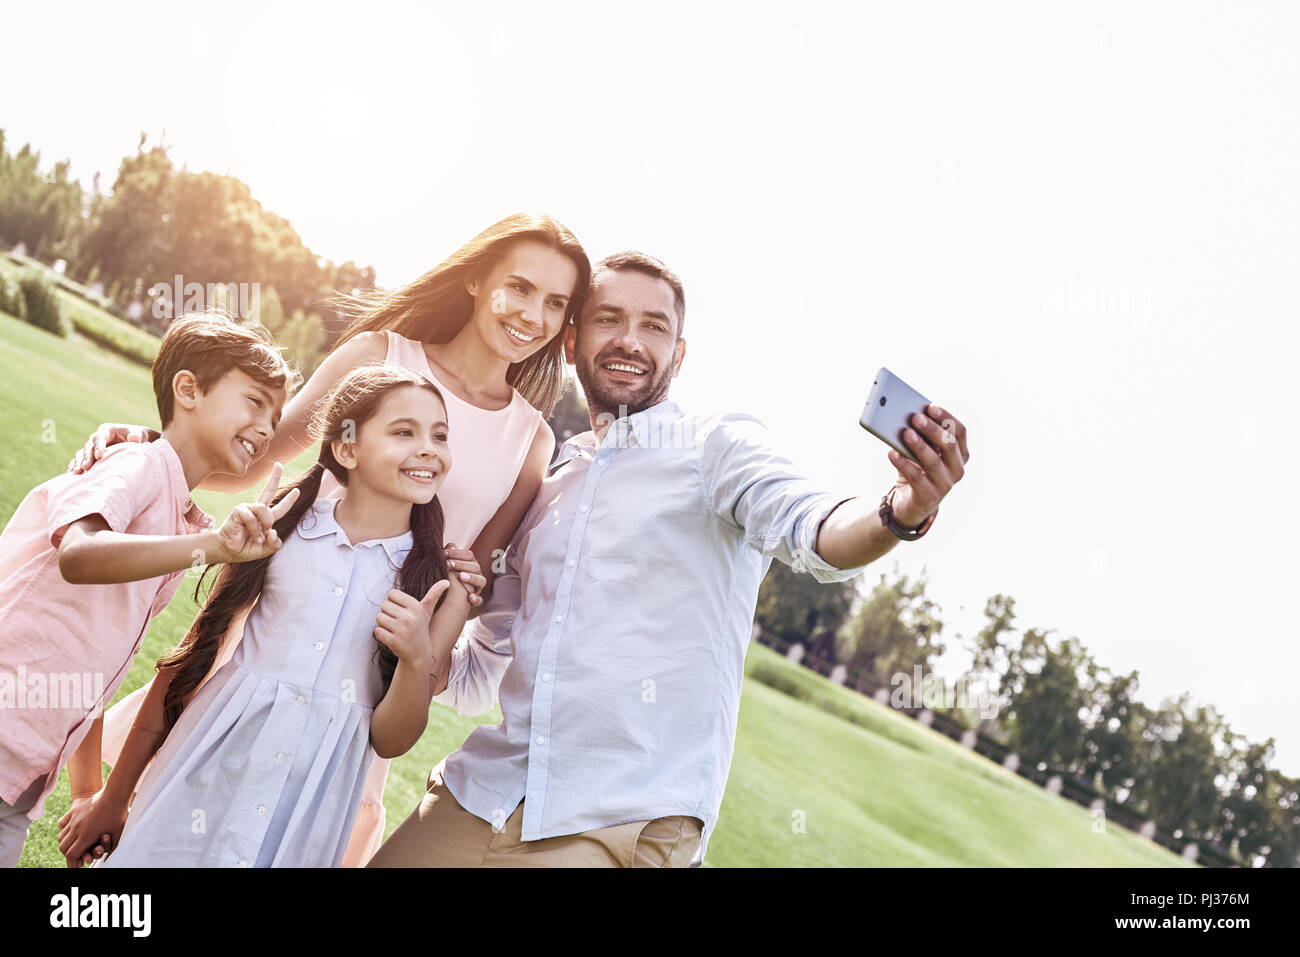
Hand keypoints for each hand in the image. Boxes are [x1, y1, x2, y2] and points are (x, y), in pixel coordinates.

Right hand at [58, 792, 125, 867]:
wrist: (115, 794)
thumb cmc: (119, 816)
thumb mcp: (117, 835)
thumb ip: (110, 850)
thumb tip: (107, 862)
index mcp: (87, 836)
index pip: (71, 855)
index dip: (72, 864)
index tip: (76, 867)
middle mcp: (77, 828)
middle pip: (64, 848)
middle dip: (68, 855)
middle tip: (74, 859)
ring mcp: (74, 819)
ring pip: (61, 837)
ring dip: (65, 844)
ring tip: (72, 847)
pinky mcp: (73, 811)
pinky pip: (62, 824)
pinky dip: (63, 832)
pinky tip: (69, 834)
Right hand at [67, 423, 155, 473]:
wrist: (140, 444)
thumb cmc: (140, 437)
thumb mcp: (141, 434)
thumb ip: (138, 435)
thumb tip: (133, 438)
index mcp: (107, 430)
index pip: (100, 437)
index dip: (98, 446)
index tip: (100, 456)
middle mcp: (98, 438)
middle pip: (89, 446)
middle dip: (87, 457)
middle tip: (86, 467)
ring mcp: (93, 447)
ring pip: (82, 453)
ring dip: (79, 462)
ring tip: (76, 472)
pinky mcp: (92, 456)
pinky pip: (80, 460)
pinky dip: (76, 465)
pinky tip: (72, 472)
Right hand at [213, 462, 300, 562]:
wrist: (228, 551)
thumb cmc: (245, 549)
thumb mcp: (266, 549)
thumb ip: (274, 544)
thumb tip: (273, 531)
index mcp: (265, 519)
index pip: (280, 507)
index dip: (289, 500)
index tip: (297, 490)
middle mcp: (257, 511)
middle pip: (269, 491)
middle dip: (274, 477)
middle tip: (279, 465)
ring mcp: (248, 509)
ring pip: (265, 509)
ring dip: (265, 525)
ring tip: (260, 536)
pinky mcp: (239, 510)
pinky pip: (252, 516)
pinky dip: (254, 528)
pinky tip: (253, 535)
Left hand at [374, 579, 451, 668]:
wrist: (418, 654)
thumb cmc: (420, 628)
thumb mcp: (427, 611)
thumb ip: (434, 594)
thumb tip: (447, 581)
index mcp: (416, 607)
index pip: (392, 593)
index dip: (394, 602)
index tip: (402, 611)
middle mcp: (410, 617)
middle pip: (384, 605)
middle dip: (388, 613)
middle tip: (398, 622)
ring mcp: (402, 630)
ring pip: (379, 617)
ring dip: (384, 624)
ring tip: (396, 630)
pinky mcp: (394, 642)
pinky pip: (377, 631)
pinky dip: (381, 635)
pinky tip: (392, 638)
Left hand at [444, 544, 485, 607]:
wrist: (447, 601)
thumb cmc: (448, 580)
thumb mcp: (447, 567)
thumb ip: (449, 556)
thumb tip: (450, 545)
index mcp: (470, 565)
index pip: (469, 555)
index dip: (457, 553)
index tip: (444, 553)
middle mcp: (476, 574)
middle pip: (475, 566)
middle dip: (462, 564)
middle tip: (449, 564)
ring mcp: (477, 587)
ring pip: (481, 580)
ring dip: (471, 578)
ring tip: (460, 577)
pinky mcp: (476, 600)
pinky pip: (480, 600)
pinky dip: (476, 598)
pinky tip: (470, 597)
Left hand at [886, 404, 970, 526]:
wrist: (911, 502)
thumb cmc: (918, 468)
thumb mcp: (921, 451)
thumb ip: (920, 436)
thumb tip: (904, 416)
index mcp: (960, 454)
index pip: (960, 432)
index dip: (947, 418)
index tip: (931, 407)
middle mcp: (957, 469)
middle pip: (949, 445)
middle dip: (932, 430)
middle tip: (915, 418)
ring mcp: (945, 485)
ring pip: (933, 462)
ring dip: (919, 446)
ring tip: (905, 433)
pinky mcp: (929, 497)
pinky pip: (916, 478)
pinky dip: (904, 464)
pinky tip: (891, 453)